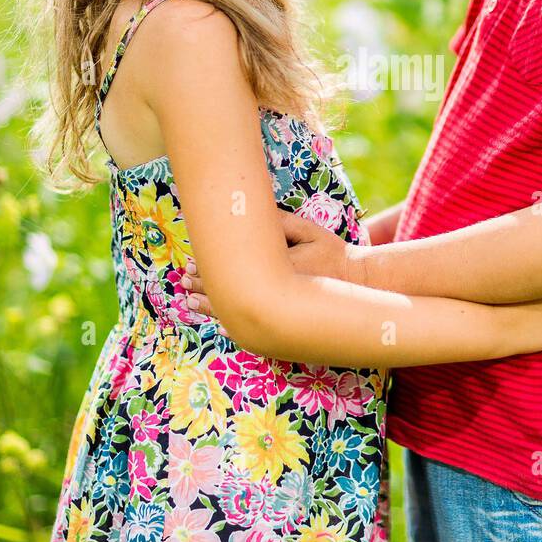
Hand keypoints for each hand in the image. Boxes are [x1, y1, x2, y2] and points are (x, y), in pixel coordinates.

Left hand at [181, 213, 359, 318]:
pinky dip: (234, 324)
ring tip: (190, 302)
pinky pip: (254, 327)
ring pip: (238, 312)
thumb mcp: (311, 232)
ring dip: (213, 306)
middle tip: (184, 281)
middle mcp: (278, 292)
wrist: (357, 285)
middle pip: (232, 291)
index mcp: (281, 267)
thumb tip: (252, 213)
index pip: (237, 267)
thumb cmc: (333, 254)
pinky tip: (218, 323)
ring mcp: (281, 311)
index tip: (194, 263)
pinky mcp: (285, 323)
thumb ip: (282, 223)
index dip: (213, 266)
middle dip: (206, 287)